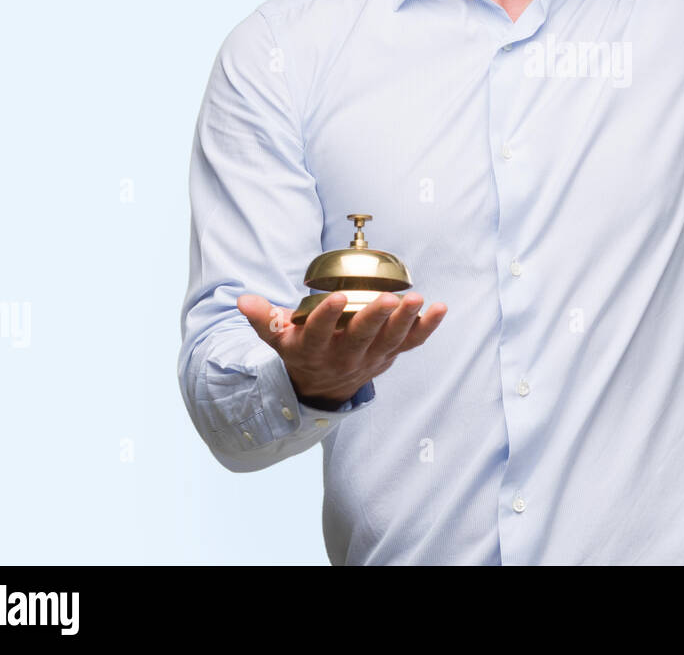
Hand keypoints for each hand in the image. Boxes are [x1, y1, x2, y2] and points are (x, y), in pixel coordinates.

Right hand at [237, 291, 446, 407]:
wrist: (321, 386)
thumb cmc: (300, 349)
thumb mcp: (278, 338)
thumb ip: (264, 318)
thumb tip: (243, 300)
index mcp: (314, 349)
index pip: (319, 333)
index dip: (326, 316)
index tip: (334, 297)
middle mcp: (343, 356)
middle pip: (361, 338)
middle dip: (375, 318)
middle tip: (390, 299)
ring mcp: (370, 358)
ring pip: (390, 341)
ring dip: (406, 321)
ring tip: (419, 299)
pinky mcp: (389, 355)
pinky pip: (411, 343)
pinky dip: (427, 328)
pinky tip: (440, 309)